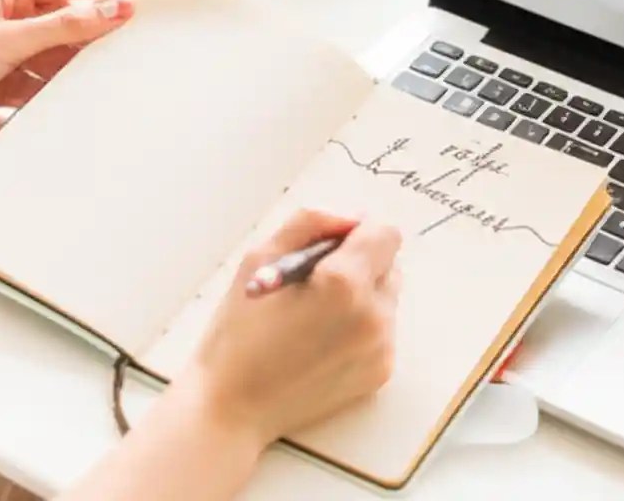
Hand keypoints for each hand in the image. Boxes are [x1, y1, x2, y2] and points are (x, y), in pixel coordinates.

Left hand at [0, 0, 134, 161]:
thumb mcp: (7, 41)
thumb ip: (64, 26)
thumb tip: (113, 9)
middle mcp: (6, 21)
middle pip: (66, 19)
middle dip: (99, 27)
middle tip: (137, 34)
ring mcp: (6, 54)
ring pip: (60, 54)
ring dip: (82, 62)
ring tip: (114, 69)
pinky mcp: (5, 85)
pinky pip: (47, 83)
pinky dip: (64, 89)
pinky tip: (81, 95)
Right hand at [184, 209, 401, 446]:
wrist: (232, 407)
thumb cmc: (238, 333)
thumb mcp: (260, 257)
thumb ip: (310, 222)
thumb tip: (351, 216)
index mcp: (345, 282)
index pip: (386, 234)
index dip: (360, 232)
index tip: (333, 245)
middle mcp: (373, 314)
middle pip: (391, 265)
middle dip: (361, 265)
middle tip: (317, 284)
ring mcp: (381, 346)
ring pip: (388, 299)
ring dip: (362, 297)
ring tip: (316, 318)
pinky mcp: (381, 372)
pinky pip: (383, 332)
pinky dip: (361, 328)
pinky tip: (322, 343)